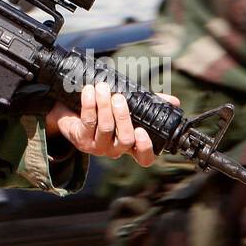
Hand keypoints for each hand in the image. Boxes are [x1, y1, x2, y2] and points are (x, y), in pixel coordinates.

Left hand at [46, 83, 179, 166]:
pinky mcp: (81, 140)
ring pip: (105, 128)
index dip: (145, 148)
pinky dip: (89, 104)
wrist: (71, 112)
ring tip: (102, 88)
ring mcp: (98, 147)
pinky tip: (89, 91)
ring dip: (104, 106)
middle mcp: (115, 149)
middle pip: (125, 139)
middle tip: (118, 97)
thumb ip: (150, 105)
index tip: (142, 131)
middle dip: (122, 116)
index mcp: (131, 144)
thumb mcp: (128, 108)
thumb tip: (174, 102)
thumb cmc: (105, 111)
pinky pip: (88, 122)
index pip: (144, 158)